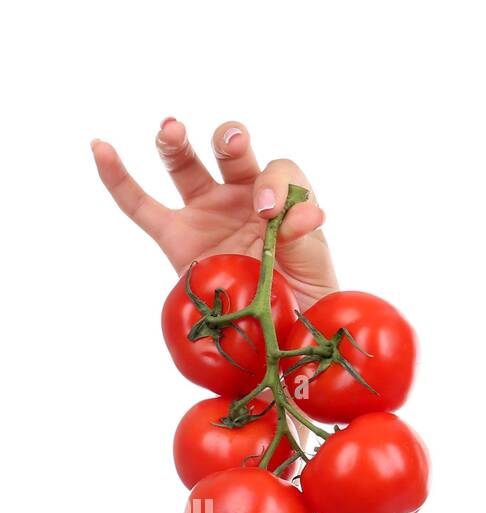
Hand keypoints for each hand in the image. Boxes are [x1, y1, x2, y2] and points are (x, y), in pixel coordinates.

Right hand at [92, 118, 337, 309]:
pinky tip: (101, 149)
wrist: (281, 340)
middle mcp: (242, 199)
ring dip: (177, 143)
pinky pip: (141, 206)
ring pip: (186, 167)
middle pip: (230, 154)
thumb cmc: (305, 299)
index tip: (270, 213)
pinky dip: (118, 178)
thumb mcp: (314, 266)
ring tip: (172, 130)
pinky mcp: (177, 239)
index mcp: (281, 202)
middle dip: (229, 141)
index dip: (275, 184)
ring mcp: (207, 215)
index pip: (278, 172)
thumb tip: (299, 215)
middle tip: (231, 144)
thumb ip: (304, 236)